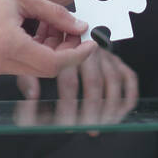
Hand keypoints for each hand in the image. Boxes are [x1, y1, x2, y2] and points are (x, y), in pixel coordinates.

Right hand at [0, 0, 95, 77]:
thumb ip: (54, 14)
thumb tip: (79, 27)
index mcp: (9, 47)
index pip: (55, 63)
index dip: (77, 55)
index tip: (91, 43)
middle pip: (45, 69)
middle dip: (65, 52)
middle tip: (75, 30)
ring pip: (32, 66)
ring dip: (49, 49)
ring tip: (54, 24)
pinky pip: (18, 62)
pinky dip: (33, 48)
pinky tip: (36, 28)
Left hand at [17, 43, 139, 134]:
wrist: (66, 29)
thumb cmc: (49, 48)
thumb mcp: (34, 60)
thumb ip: (29, 77)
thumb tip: (32, 97)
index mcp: (67, 51)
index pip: (69, 81)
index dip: (68, 105)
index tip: (64, 123)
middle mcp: (89, 51)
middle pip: (93, 82)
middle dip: (91, 109)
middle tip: (86, 128)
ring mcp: (105, 56)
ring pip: (113, 81)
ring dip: (109, 107)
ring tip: (102, 125)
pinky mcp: (117, 61)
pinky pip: (129, 77)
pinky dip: (128, 95)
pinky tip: (121, 112)